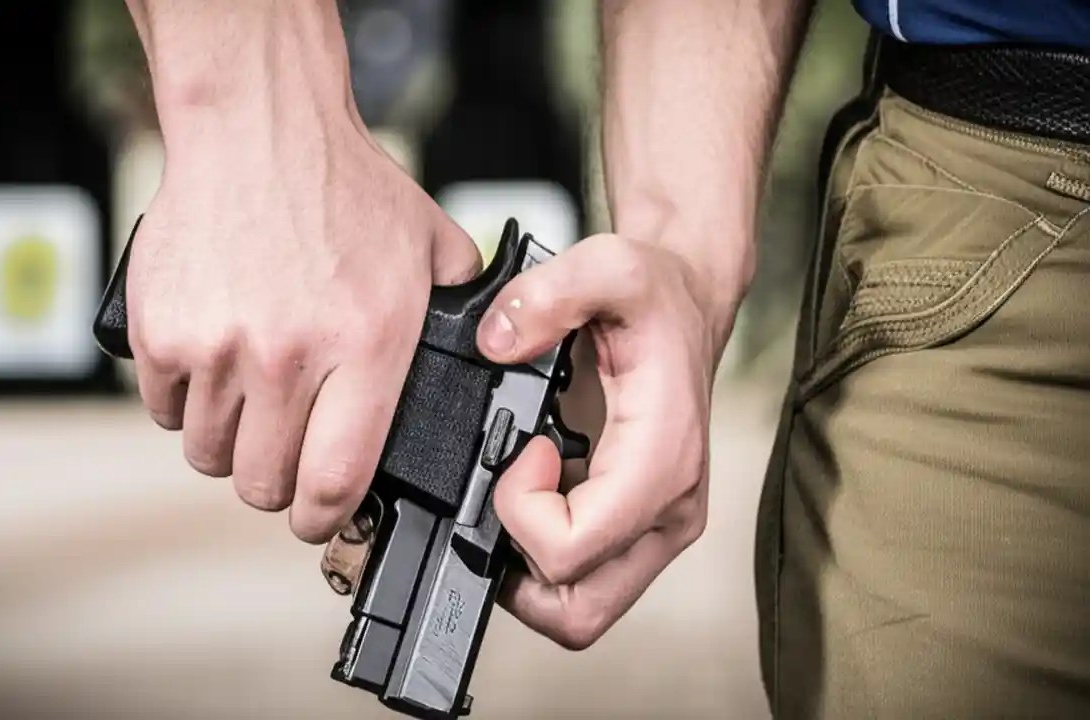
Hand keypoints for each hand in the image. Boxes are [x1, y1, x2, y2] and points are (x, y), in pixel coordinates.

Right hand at [127, 107, 479, 543]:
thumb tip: (490, 362)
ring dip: (229, 443)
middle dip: (275, 485)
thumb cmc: (344, 187)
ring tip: (249, 403)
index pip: (337, 480)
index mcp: (366, 347)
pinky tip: (211, 366)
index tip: (319, 515)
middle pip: (263, 483)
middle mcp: (289, 357)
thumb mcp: (434, 251)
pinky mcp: (161, 331)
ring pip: (209, 453)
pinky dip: (183, 402)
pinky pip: (163, 408)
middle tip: (283, 457)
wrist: (259, 126)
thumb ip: (465, 315)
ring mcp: (217, 346)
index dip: (325, 517)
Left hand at [476, 233, 726, 649]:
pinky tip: (538, 493)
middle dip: (518, 562)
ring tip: (524, 492)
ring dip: (529, 567)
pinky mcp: (643, 532)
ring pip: (580, 610)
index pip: (570, 550)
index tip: (524, 450)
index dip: (520, 510)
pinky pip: (584, 583)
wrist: (687, 303)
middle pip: (577, 610)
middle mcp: (670, 512)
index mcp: (663, 461)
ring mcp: (659, 529)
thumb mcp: (607, 264)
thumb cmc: (655, 295)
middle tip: (514, 488)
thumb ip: (546, 293)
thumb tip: (496, 343)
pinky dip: (543, 556)